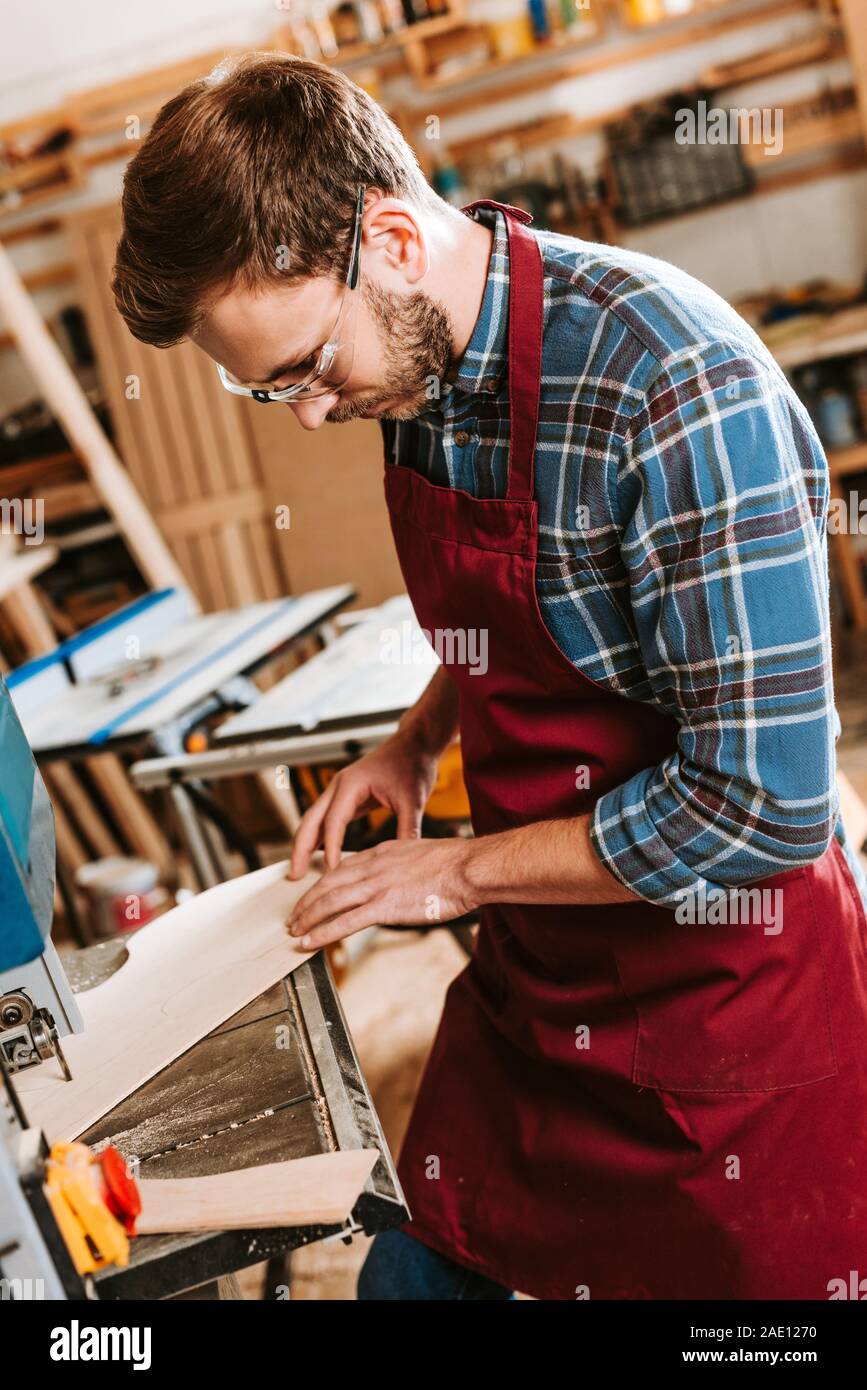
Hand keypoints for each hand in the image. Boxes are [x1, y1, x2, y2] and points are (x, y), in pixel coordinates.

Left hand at [288, 837, 477, 948]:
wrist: (468, 868)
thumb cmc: (455, 864)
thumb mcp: (421, 854)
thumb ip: (402, 865)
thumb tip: (400, 879)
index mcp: (382, 852)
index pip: (343, 867)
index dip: (323, 883)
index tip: (314, 894)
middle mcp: (373, 866)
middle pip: (328, 883)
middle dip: (307, 901)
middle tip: (294, 915)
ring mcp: (377, 886)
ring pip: (330, 901)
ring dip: (308, 917)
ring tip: (295, 930)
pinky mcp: (385, 906)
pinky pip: (345, 921)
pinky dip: (323, 932)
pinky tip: (310, 941)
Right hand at [289, 730, 440, 879]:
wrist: (414, 744)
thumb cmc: (412, 764)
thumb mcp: (413, 799)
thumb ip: (408, 829)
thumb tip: (404, 859)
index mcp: (351, 784)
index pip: (333, 821)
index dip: (330, 848)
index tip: (331, 871)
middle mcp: (339, 786)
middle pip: (310, 820)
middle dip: (300, 848)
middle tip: (294, 875)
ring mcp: (340, 791)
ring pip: (314, 820)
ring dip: (305, 844)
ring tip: (299, 871)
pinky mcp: (347, 797)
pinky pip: (327, 820)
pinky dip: (320, 838)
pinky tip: (318, 856)